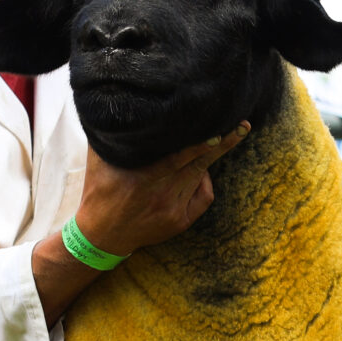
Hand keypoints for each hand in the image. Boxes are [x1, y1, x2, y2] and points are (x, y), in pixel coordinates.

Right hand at [33, 123, 252, 323]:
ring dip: (212, 157)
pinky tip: (197, 171)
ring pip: (202, 177)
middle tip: (242, 125)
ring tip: (228, 136)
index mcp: (141, 178)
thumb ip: (112, 136)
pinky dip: (203, 180)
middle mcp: (161, 195)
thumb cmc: (100, 191)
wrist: (101, 235)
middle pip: (198, 165)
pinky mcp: (181, 221)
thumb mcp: (99, 161)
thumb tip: (123, 105)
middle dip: (222, 144)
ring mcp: (174, 210)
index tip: (217, 130)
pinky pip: (204, 196)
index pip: (178, 158)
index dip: (200, 144)